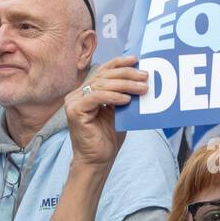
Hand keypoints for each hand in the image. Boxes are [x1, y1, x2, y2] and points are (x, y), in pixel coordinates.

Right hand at [64, 55, 147, 169]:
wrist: (97, 161)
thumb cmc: (108, 138)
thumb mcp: (119, 112)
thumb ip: (124, 95)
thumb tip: (140, 80)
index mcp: (86, 91)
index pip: (103, 71)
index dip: (119, 63)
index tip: (136, 60)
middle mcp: (77, 94)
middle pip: (104, 76)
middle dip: (127, 74)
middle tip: (145, 76)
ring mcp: (74, 101)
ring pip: (102, 85)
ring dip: (125, 85)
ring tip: (143, 88)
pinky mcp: (74, 111)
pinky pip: (96, 97)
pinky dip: (113, 96)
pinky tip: (126, 99)